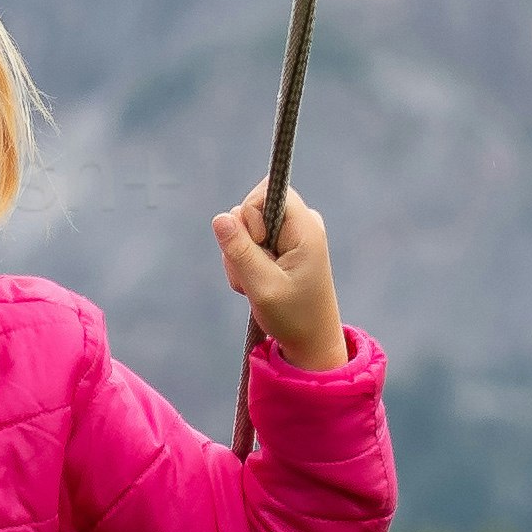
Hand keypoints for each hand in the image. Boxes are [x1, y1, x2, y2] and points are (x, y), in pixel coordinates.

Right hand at [212, 182, 347, 373]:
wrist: (311, 341)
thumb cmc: (293, 317)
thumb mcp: (262, 287)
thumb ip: (240, 252)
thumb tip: (220, 217)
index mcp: (305, 228)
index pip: (268, 191)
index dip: (251, 214)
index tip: (258, 246)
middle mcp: (301, 225)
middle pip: (253, 209)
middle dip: (242, 240)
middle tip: (252, 274)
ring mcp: (292, 236)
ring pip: (247, 228)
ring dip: (241, 257)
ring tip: (255, 284)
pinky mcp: (283, 248)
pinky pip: (251, 242)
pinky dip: (246, 264)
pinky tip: (256, 285)